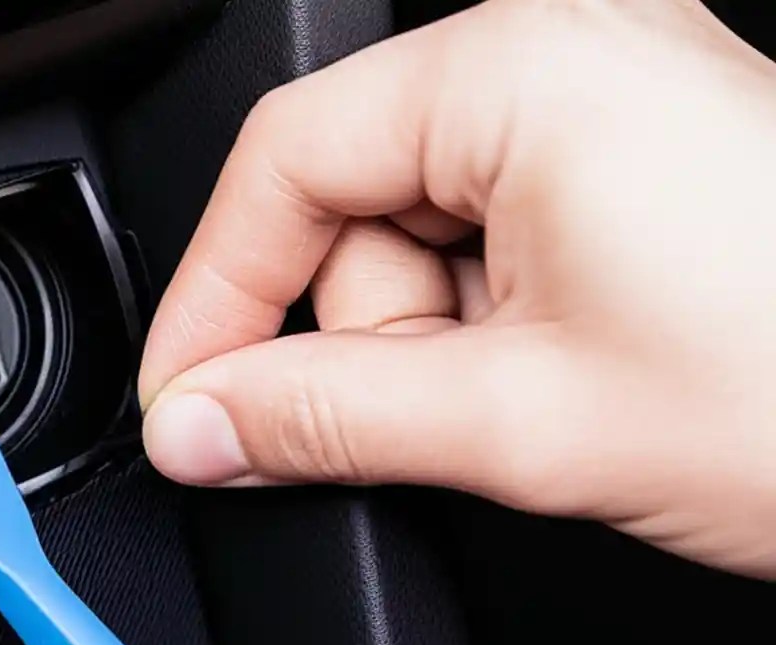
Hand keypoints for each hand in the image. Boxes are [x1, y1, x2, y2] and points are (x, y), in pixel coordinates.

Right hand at [139, 0, 775, 578]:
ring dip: (436, 342)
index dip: (216, 294)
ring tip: (538, 404)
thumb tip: (200, 424)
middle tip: (430, 423)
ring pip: (419, 231)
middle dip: (361, 334)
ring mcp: (601, 98)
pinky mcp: (627, 156)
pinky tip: (560, 375)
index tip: (186, 397)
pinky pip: (489, 234)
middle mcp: (560, 52)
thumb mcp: (528, 420)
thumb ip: (326, 419)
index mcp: (523, 65)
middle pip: (352, 201)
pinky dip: (488, 323)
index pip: (285, 162)